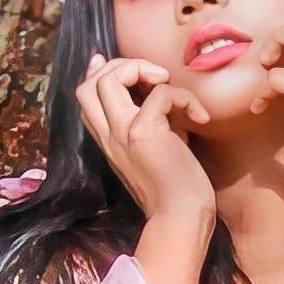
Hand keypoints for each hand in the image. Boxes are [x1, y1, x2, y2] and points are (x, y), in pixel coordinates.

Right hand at [77, 52, 215, 235]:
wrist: (182, 218)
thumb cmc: (177, 187)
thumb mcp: (156, 147)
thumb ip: (150, 121)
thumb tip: (156, 93)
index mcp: (109, 141)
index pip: (85, 98)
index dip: (100, 73)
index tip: (129, 67)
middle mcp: (109, 136)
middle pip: (87, 84)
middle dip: (119, 66)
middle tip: (152, 77)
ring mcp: (123, 135)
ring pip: (108, 80)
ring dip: (140, 68)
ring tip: (166, 84)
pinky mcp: (145, 135)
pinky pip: (159, 94)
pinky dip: (183, 96)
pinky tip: (199, 116)